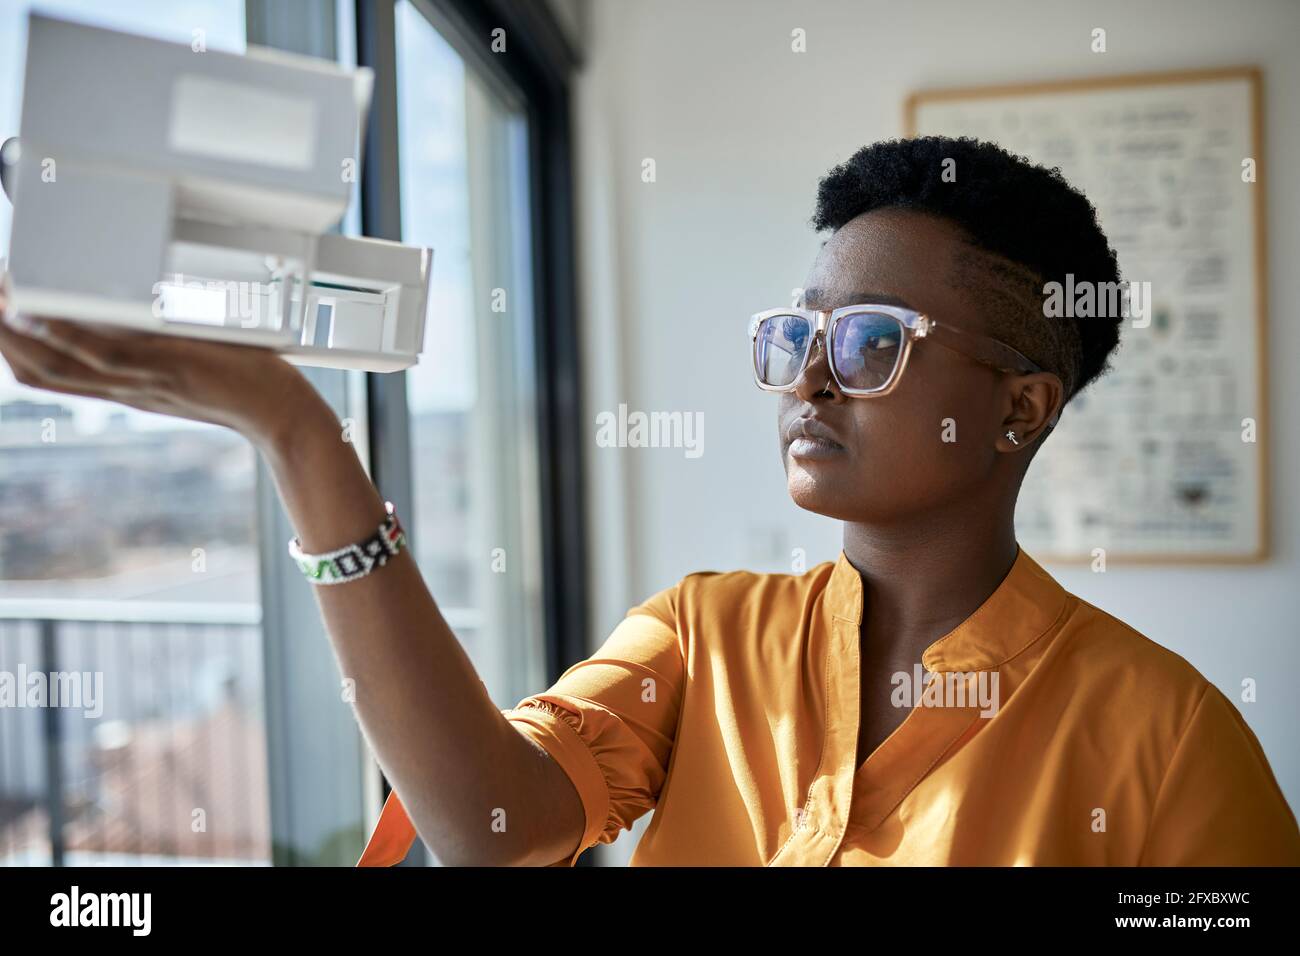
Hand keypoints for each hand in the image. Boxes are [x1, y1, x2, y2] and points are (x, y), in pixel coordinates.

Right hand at [0, 293, 328, 453]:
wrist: (282, 413)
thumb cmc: (240, 379)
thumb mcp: (182, 356)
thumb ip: (151, 337)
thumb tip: (127, 301)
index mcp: (120, 385)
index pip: (45, 371)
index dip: (8, 342)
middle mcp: (121, 388)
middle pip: (37, 368)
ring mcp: (141, 381)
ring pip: (59, 364)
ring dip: (16, 330)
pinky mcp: (167, 370)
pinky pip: (105, 355)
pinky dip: (67, 333)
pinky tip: (42, 311)